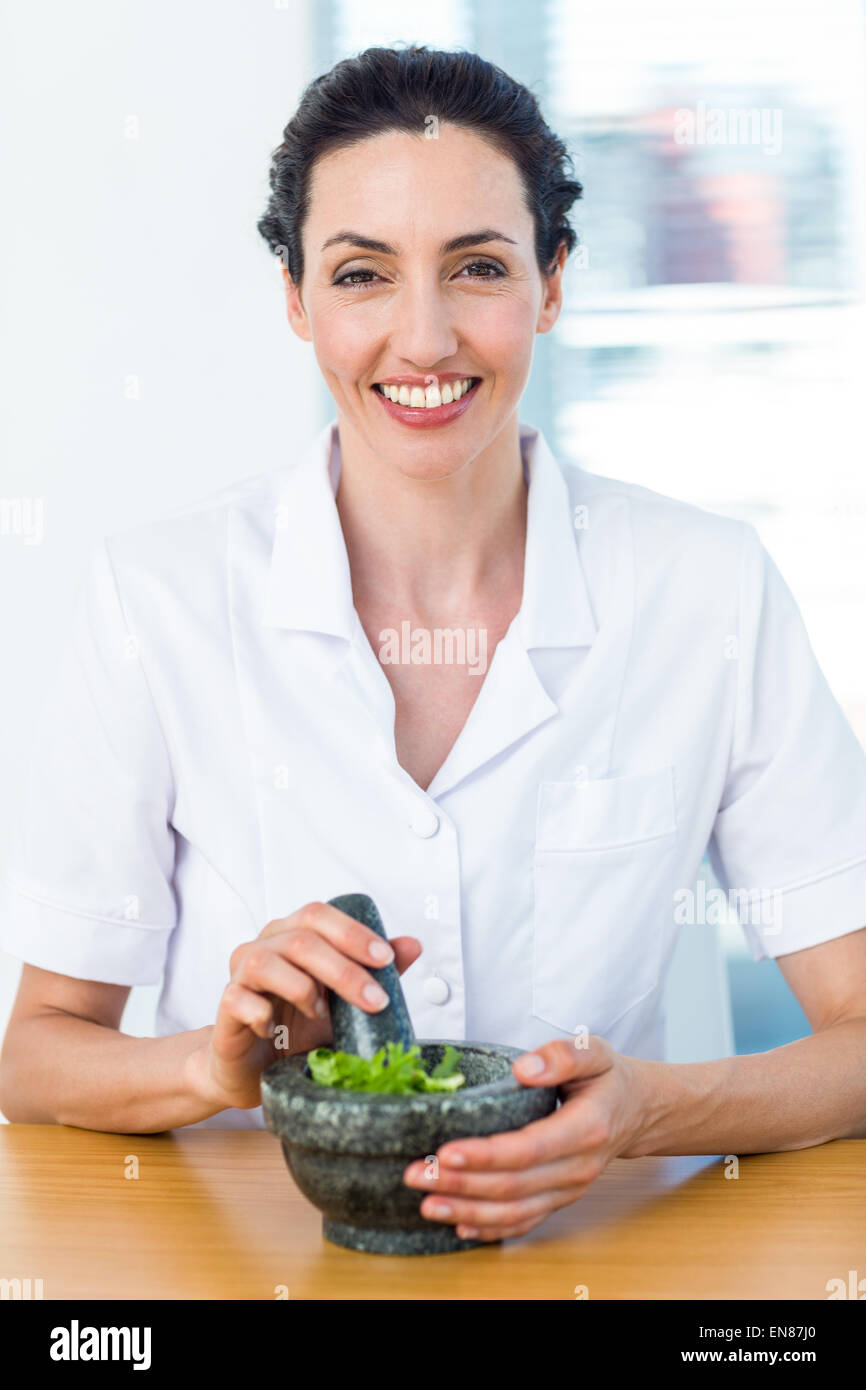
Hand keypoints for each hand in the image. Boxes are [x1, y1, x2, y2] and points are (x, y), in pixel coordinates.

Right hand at [187, 901, 421, 1112]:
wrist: (254, 1067)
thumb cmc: (298, 1026)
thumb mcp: (344, 1001)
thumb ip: (374, 971)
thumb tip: (413, 944)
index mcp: (293, 934)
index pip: (319, 915)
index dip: (353, 933)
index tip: (386, 959)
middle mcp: (264, 946)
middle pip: (300, 939)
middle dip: (344, 969)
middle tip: (374, 1001)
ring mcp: (241, 974)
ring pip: (267, 962)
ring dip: (303, 989)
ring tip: (320, 1014)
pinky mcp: (225, 1006)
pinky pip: (239, 999)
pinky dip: (263, 1014)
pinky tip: (275, 1029)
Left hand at [402, 1036, 646, 1241]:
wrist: (636, 1110)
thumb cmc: (608, 1078)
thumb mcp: (595, 1052)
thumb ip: (563, 1055)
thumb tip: (524, 1070)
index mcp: (586, 1128)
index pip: (529, 1149)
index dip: (486, 1154)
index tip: (446, 1150)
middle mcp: (578, 1167)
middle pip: (514, 1186)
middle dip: (461, 1183)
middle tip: (416, 1174)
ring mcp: (569, 1189)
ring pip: (515, 1211)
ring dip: (467, 1211)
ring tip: (426, 1203)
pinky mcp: (558, 1199)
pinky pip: (524, 1222)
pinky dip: (490, 1228)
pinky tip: (459, 1224)